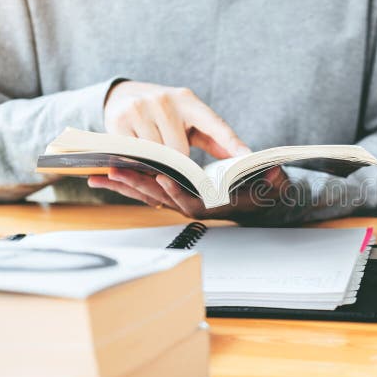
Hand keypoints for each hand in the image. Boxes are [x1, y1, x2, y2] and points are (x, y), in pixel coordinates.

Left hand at [89, 167, 288, 220]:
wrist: (258, 194)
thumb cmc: (263, 187)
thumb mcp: (273, 182)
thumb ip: (274, 179)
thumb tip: (276, 174)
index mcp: (216, 203)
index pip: (193, 201)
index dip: (177, 191)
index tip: (162, 178)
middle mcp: (195, 204)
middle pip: (162, 198)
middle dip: (138, 185)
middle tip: (117, 171)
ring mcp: (180, 200)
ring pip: (148, 195)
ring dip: (125, 185)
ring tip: (101, 174)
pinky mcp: (169, 193)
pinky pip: (143, 191)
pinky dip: (124, 184)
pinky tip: (102, 177)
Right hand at [103, 81, 249, 157]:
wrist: (121, 95)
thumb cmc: (165, 115)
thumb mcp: (189, 121)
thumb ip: (214, 139)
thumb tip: (240, 156)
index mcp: (187, 100)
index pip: (214, 124)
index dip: (231, 142)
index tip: (247, 156)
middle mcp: (164, 100)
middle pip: (180, 151)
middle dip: (177, 161)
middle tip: (170, 156)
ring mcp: (140, 108)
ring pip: (157, 155)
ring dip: (156, 161)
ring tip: (152, 150)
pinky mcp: (118, 120)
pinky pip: (136, 154)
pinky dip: (138, 159)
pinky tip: (136, 149)